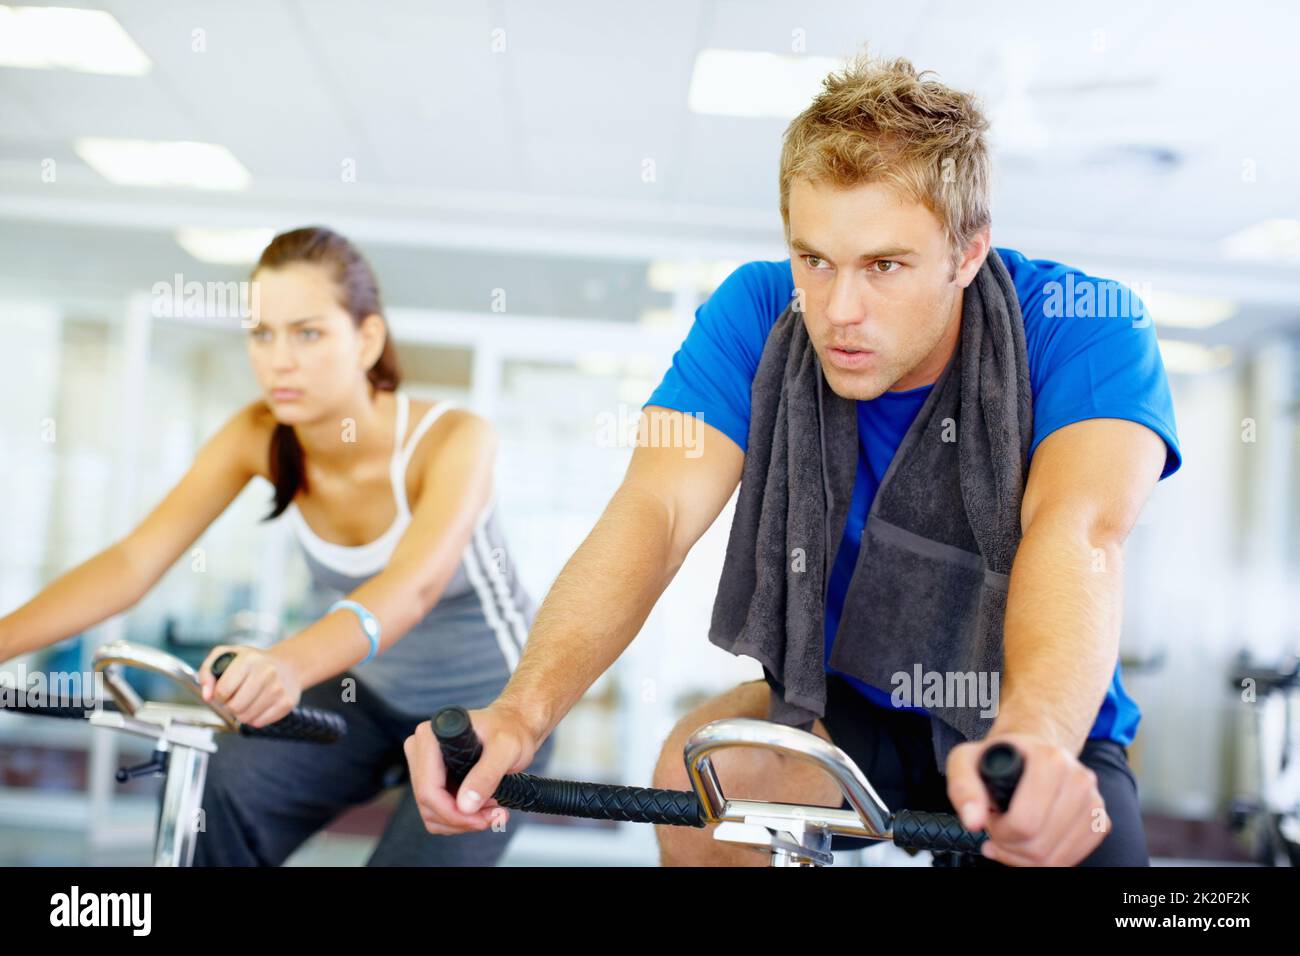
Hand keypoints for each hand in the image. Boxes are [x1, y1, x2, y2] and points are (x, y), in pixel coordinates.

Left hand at [198, 645, 302, 727]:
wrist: (288, 664)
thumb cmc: (253, 662)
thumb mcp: (226, 656)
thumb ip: (207, 672)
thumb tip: (207, 695)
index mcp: (249, 659)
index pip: (223, 690)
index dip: (219, 694)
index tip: (225, 690)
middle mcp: (266, 672)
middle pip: (234, 707)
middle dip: (230, 705)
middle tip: (236, 696)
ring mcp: (278, 689)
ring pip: (246, 717)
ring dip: (241, 713)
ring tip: (247, 700)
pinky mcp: (286, 703)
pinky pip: (259, 723)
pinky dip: (255, 718)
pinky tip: (259, 705)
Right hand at [404, 703, 540, 834]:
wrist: (512, 726)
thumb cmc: (510, 729)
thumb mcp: (506, 748)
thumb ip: (487, 774)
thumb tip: (465, 805)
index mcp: (431, 736)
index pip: (429, 788)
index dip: (453, 812)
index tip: (482, 819)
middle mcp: (420, 749)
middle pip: (428, 803)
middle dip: (462, 818)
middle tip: (495, 816)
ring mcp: (423, 765)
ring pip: (430, 813)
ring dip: (461, 822)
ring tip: (492, 811)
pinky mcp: (430, 778)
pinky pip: (436, 812)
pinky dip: (458, 819)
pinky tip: (481, 808)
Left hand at [945, 731, 1108, 866]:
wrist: (1029, 752)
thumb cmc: (999, 758)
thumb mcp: (966, 761)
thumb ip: (963, 787)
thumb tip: (973, 821)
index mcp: (1050, 759)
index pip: (1025, 823)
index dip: (999, 830)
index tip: (991, 816)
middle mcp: (1079, 778)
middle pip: (1040, 846)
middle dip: (1009, 846)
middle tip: (999, 827)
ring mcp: (1094, 801)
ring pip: (1056, 859)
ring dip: (1025, 856)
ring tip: (1012, 834)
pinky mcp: (1101, 821)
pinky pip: (1072, 860)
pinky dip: (1046, 861)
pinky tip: (1029, 843)